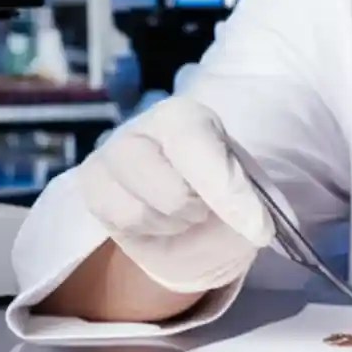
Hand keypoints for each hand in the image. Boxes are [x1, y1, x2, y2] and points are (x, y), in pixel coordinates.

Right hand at [77, 96, 272, 293]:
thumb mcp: (246, 201)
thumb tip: (253, 227)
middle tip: (206, 209)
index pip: (199, 147)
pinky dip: (147, 233)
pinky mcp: (90, 186)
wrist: (185, 225)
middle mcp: (143, 128)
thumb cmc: (219, 198)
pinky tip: (156, 221)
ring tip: (182, 215)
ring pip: (140, 212)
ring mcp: (110, 156)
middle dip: (197, 212)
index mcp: (186, 117)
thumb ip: (248, 206)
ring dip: (172, 225)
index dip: (229, 192)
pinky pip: (119, 224)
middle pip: (170, 190)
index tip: (261, 231)